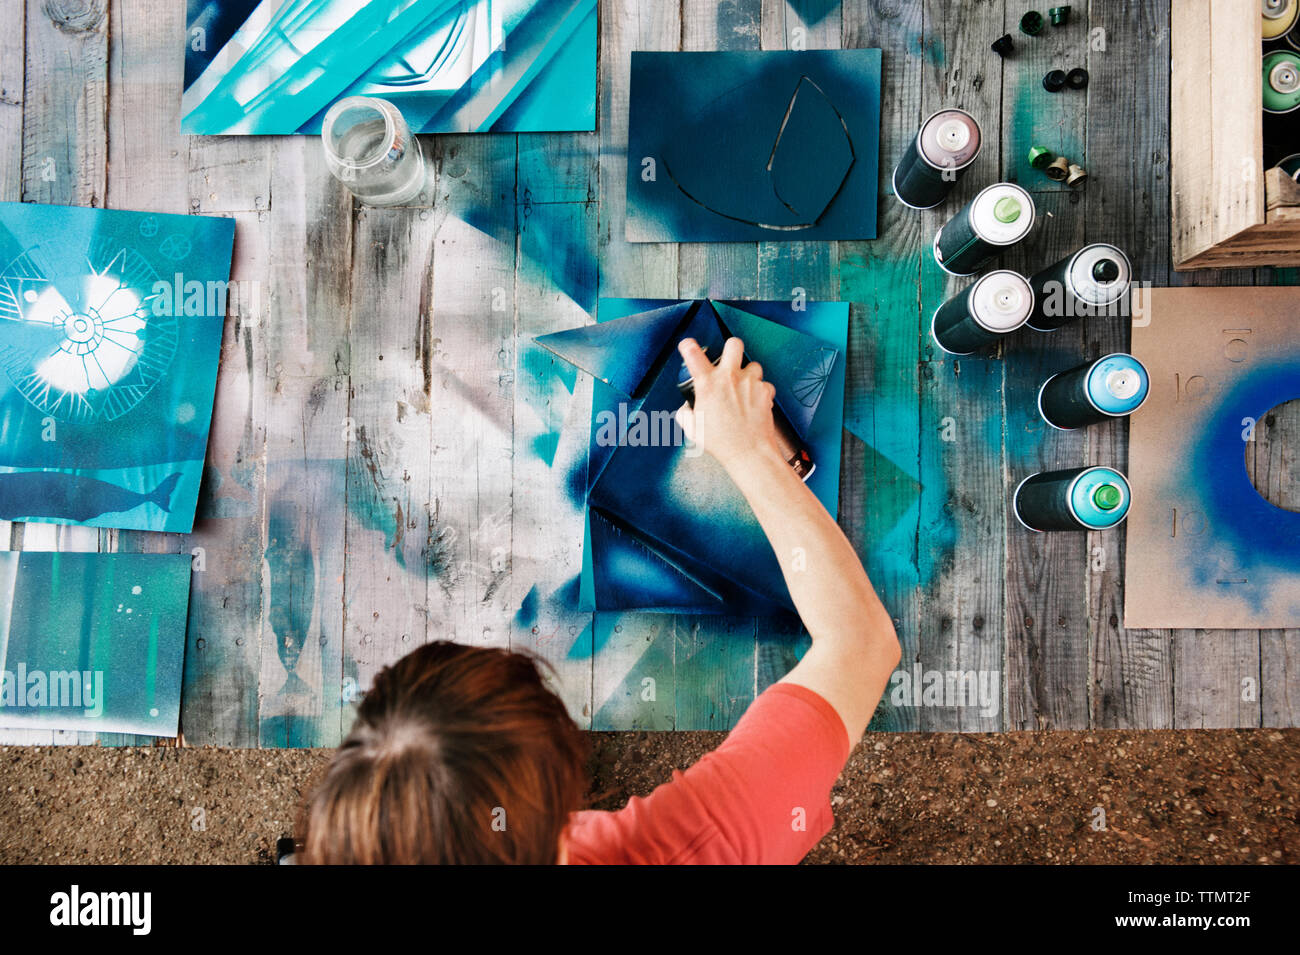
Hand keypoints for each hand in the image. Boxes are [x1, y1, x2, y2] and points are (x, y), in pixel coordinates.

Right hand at [675, 337, 780, 472]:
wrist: (749, 452)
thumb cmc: (722, 442)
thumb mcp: (693, 429)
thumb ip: (685, 414)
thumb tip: (686, 408)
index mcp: (708, 384)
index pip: (693, 353)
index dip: (688, 346)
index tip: (688, 346)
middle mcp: (730, 378)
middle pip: (733, 344)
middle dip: (730, 348)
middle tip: (728, 360)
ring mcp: (750, 383)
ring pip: (753, 365)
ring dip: (748, 373)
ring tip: (743, 387)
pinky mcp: (765, 391)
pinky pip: (764, 384)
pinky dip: (760, 391)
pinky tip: (754, 402)